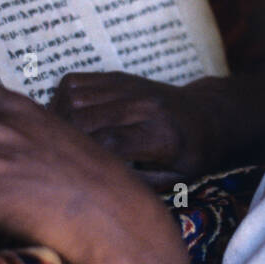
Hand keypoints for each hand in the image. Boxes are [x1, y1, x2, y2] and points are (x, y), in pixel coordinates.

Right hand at [49, 72, 224, 188]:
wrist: (209, 115)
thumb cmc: (192, 155)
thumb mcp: (176, 181)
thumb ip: (137, 184)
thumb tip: (94, 187)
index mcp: (162, 136)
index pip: (107, 142)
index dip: (82, 158)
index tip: (72, 174)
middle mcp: (143, 106)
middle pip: (82, 118)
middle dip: (62, 140)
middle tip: (55, 160)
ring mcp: (129, 87)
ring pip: (73, 97)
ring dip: (56, 120)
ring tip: (58, 140)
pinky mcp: (117, 76)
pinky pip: (74, 82)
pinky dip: (60, 101)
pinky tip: (65, 120)